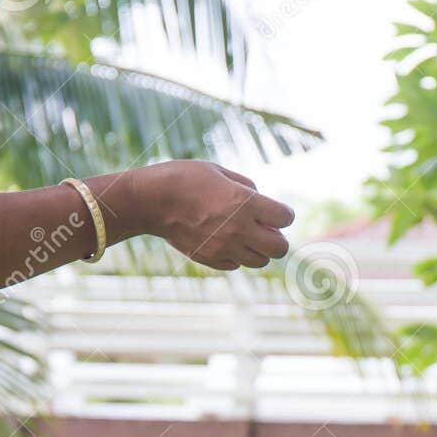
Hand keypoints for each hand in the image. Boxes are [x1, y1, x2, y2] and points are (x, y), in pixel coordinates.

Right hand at [133, 160, 293, 270]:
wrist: (152, 201)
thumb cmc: (185, 179)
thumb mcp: (219, 171)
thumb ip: (246, 187)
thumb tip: (263, 202)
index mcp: (244, 203)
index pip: (285, 218)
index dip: (284, 214)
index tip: (278, 212)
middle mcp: (239, 229)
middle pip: (279, 248)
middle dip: (278, 238)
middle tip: (268, 230)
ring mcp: (225, 247)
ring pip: (260, 261)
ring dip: (259, 250)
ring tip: (246, 236)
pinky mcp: (212, 259)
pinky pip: (236, 265)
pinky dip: (237, 256)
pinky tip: (226, 241)